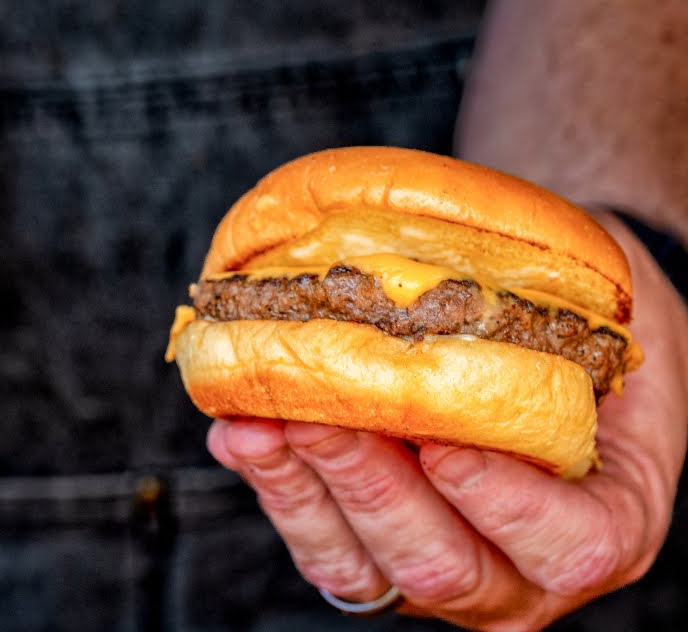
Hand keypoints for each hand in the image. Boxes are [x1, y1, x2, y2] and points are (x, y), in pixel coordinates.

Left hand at [208, 217, 687, 630]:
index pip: (569, 547)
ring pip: (362, 567)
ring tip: (256, 426)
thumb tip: (450, 272)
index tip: (444, 448)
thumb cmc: (581, 329)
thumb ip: (560, 322)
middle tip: (317, 417)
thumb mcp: (604, 315)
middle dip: (369, 486)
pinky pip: (318, 546)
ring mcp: (437, 573)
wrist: (547, 347)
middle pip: (440, 562)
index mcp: (606, 526)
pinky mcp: (371, 559)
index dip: (504, 505)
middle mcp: (520, 575)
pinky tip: (239, 433)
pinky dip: (275, 488)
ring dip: (302, 490)